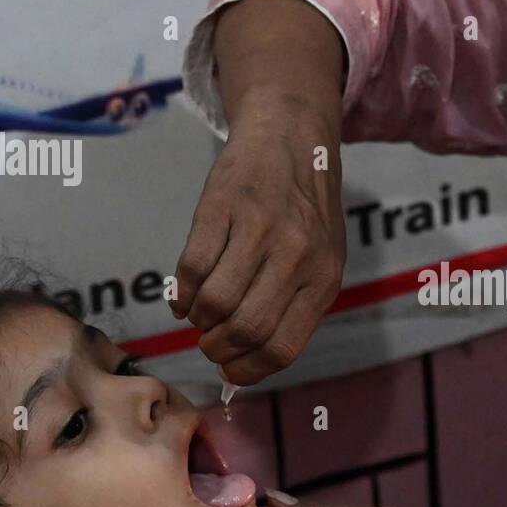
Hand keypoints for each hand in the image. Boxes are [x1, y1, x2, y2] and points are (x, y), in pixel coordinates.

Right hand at [171, 0, 347, 384]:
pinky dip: (181, 293)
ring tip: (200, 317)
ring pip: (216, 303)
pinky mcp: (222, 207)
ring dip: (199, 322)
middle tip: (209, 345)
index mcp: (325, 276)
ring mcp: (260, 229)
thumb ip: (295, 306)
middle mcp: (297, 255)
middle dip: (219, 350)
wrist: (292, 136)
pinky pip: (192, 268)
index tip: (230, 371)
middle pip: (246, 329)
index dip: (249, 370)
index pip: (283, 346)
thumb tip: (250, 361)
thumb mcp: (321, 258)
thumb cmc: (305, 209)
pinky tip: (184, 295)